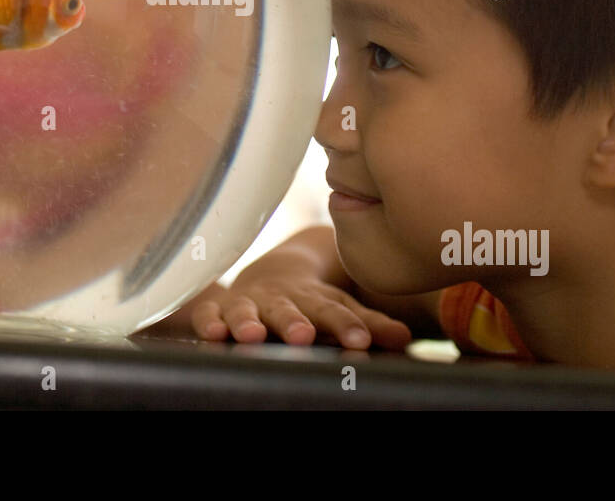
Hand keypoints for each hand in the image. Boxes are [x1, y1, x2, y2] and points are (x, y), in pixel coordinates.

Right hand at [190, 267, 411, 350]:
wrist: (272, 272)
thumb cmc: (312, 300)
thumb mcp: (340, 307)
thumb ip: (369, 324)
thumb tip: (405, 339)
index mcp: (314, 299)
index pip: (333, 311)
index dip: (346, 326)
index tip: (360, 342)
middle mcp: (280, 299)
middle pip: (288, 310)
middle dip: (293, 323)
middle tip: (302, 336)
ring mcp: (248, 302)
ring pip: (247, 311)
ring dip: (247, 322)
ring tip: (251, 336)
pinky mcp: (219, 309)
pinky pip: (209, 314)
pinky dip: (208, 322)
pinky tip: (211, 334)